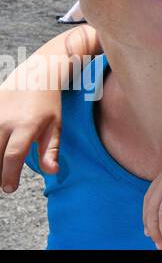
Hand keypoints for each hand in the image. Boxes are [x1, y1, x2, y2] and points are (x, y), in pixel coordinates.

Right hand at [0, 70, 63, 191]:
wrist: (36, 74)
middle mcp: (6, 120)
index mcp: (27, 125)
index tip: (10, 188)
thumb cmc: (48, 104)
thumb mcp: (56, 125)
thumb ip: (51, 150)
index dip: (9, 175)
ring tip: (0, 171)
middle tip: (2, 184)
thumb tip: (52, 171)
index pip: (13, 155)